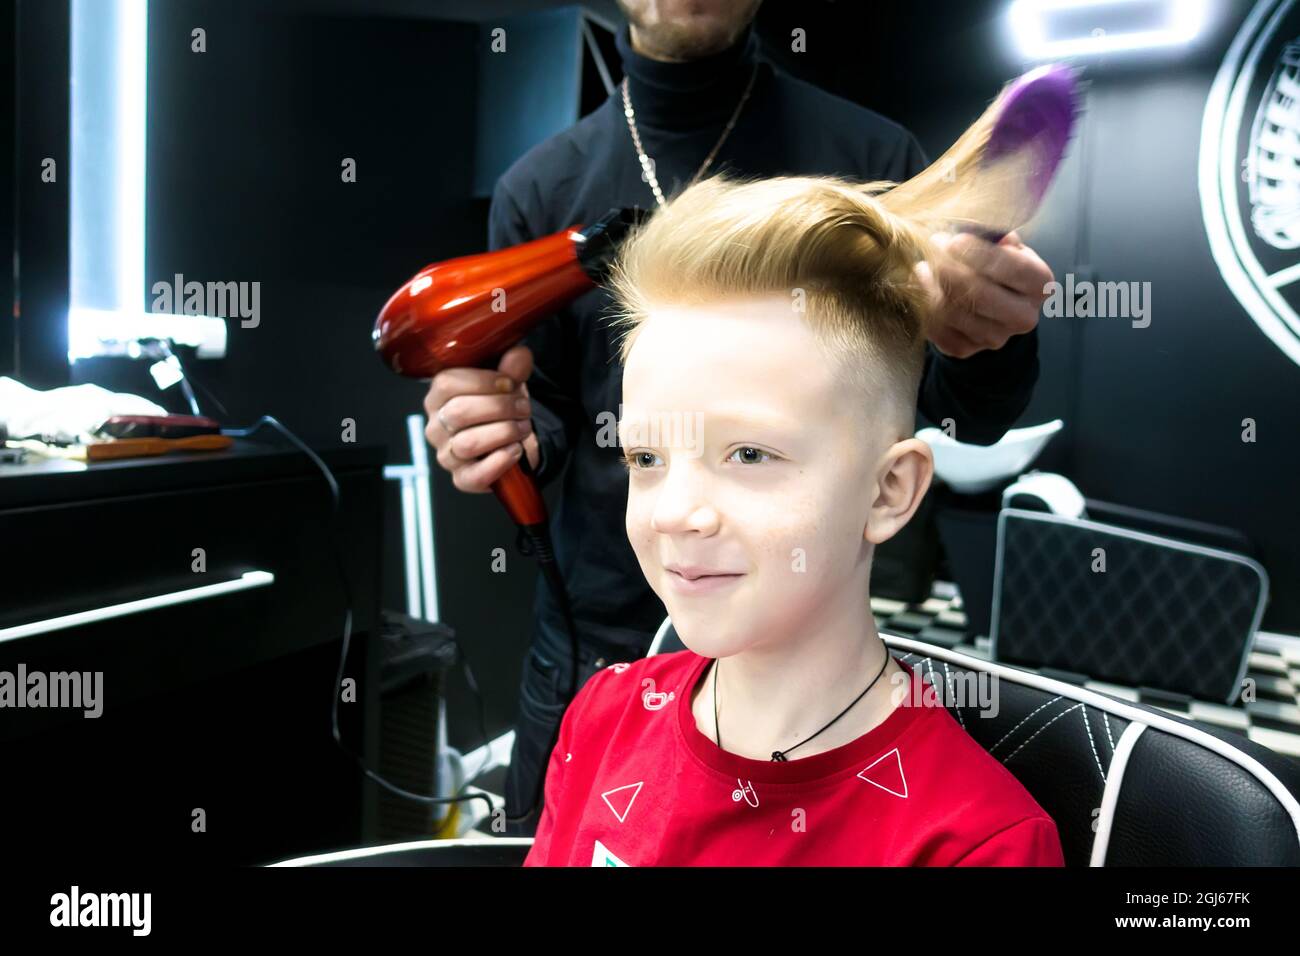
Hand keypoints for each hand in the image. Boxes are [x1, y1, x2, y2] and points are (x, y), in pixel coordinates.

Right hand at [424, 343, 540, 492]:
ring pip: (468, 443)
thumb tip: (519, 355)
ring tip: (522, 428)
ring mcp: (446, 454)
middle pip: (459, 412)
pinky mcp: (461, 478)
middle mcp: (435, 426)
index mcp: (439, 396)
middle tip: (524, 407)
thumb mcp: (508, 383)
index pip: (447, 383)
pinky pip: (475, 476)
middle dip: (500, 407)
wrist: (513, 440)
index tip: (509, 383)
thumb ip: (512, 368)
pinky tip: (515, 450)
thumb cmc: (501, 408)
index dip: (483, 381)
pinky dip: (500, 462)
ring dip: (504, 432)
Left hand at [915, 230, 1052, 358]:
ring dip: (931, 284)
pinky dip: (924, 303)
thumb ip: (995, 235)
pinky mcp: (965, 349)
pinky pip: (936, 326)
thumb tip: (978, 230)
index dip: (980, 254)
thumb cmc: (997, 265)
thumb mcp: (1005, 244)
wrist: (988, 307)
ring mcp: (995, 338)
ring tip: (925, 265)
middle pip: (981, 293)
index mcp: (1040, 285)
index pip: (1014, 269)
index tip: (954, 240)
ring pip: (953, 310)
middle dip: (950, 267)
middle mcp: (1024, 317)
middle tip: (933, 246)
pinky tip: (924, 286)